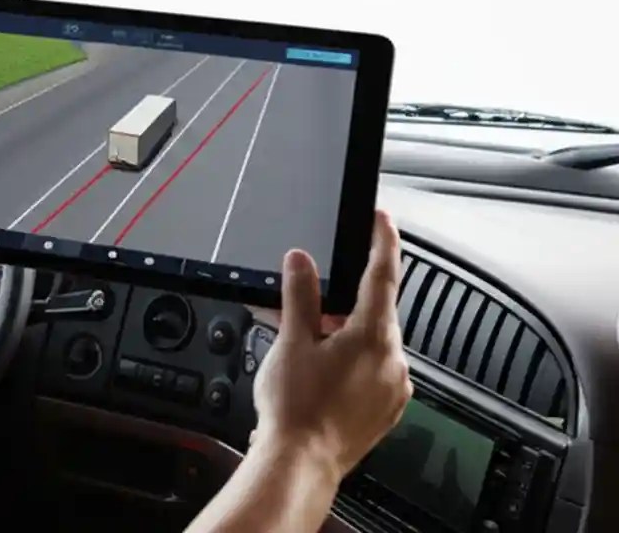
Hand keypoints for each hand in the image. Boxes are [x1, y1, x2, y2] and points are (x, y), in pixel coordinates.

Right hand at [251, 210, 411, 480]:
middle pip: (375, 313)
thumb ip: (299, 295)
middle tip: (310, 305)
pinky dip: (353, 363)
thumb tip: (301, 261)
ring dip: (346, 336)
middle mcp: (393, 361)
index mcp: (373, 336)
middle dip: (345, 303)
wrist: (300, 464)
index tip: (381, 220)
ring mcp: (394, 388)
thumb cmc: (296, 409)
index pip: (383, 274)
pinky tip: (323, 373)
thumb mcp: (291, 341)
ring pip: (374, 344)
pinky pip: (374, 372)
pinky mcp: (386, 410)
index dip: (382, 241)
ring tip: (307, 347)